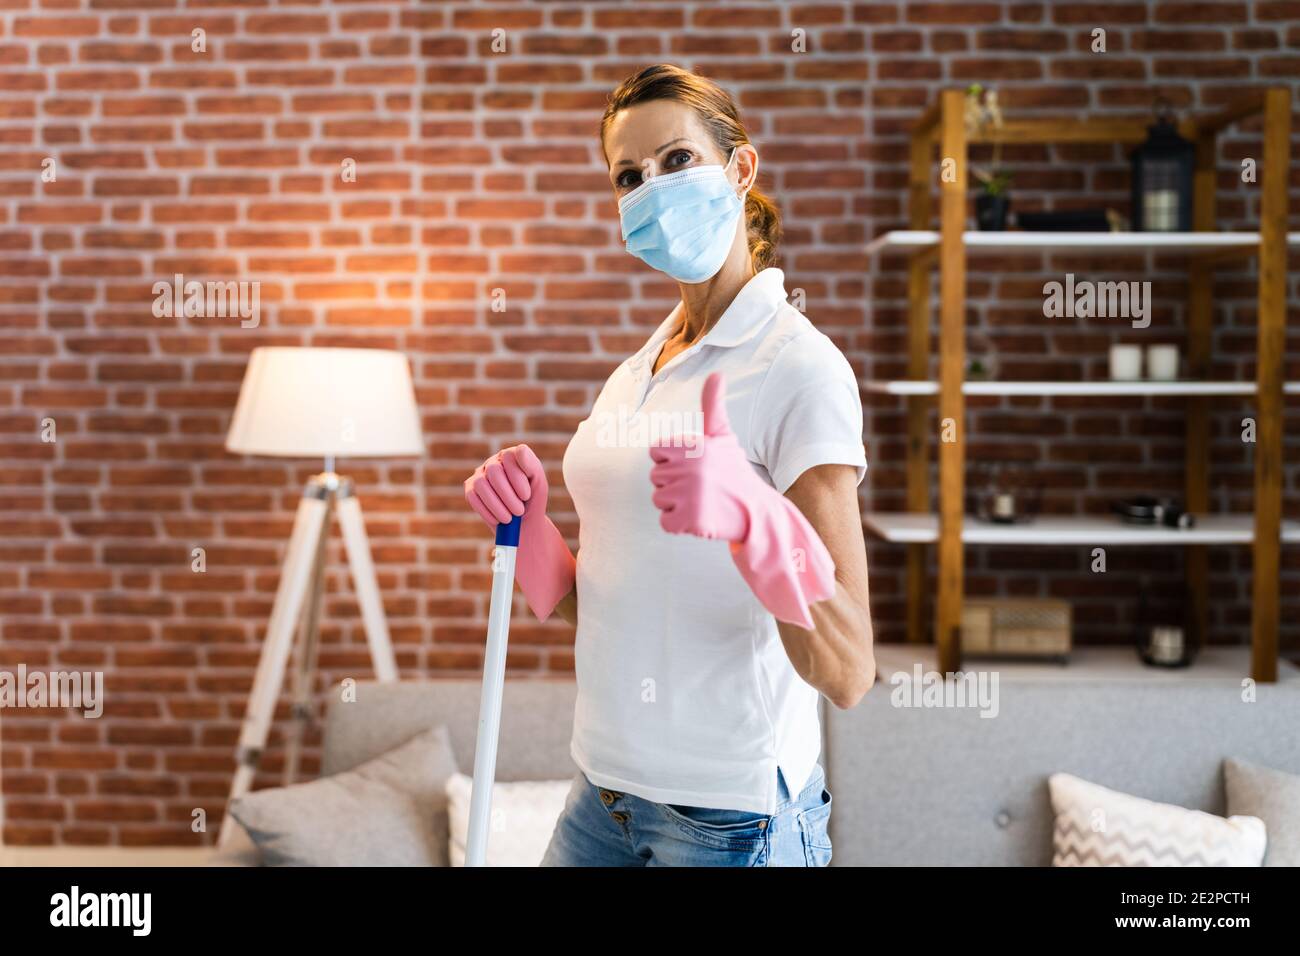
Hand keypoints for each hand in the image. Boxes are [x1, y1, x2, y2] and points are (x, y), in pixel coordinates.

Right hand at [464, 444, 547, 528]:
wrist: (523, 524)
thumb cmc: (532, 501)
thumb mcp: (538, 484)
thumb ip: (532, 465)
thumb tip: (520, 448)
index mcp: (511, 456)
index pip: (509, 456)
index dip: (517, 478)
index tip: (526, 496)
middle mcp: (494, 462)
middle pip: (494, 470)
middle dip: (507, 495)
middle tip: (519, 511)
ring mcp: (480, 475)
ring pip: (481, 483)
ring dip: (496, 504)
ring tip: (509, 518)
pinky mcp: (470, 489)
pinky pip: (473, 497)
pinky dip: (486, 511)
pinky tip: (498, 520)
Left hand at [649, 372, 756, 541]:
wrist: (756, 511)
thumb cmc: (733, 471)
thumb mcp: (723, 436)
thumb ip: (712, 405)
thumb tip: (717, 374)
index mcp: (693, 445)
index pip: (657, 452)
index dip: (671, 460)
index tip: (693, 465)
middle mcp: (690, 468)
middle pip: (656, 477)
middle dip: (674, 484)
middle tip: (701, 487)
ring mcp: (690, 495)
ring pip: (659, 500)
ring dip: (676, 504)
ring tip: (701, 501)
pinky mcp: (691, 520)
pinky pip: (666, 523)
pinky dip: (680, 525)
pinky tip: (700, 518)